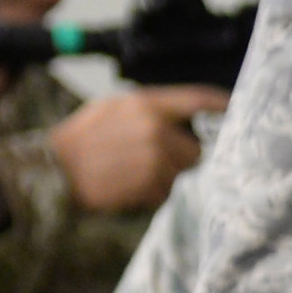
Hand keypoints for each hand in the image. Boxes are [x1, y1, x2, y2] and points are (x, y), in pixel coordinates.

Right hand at [54, 84, 223, 213]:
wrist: (55, 169)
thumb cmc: (82, 137)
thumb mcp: (112, 107)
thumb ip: (149, 108)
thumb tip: (182, 118)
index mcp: (146, 104)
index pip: (197, 99)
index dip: (221, 105)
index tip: (236, 109)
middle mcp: (156, 129)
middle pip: (197, 148)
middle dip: (185, 158)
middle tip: (160, 161)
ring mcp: (154, 159)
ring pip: (183, 173)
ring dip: (169, 177)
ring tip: (138, 174)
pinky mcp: (148, 185)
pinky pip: (166, 192)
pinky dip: (154, 193)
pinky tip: (131, 186)